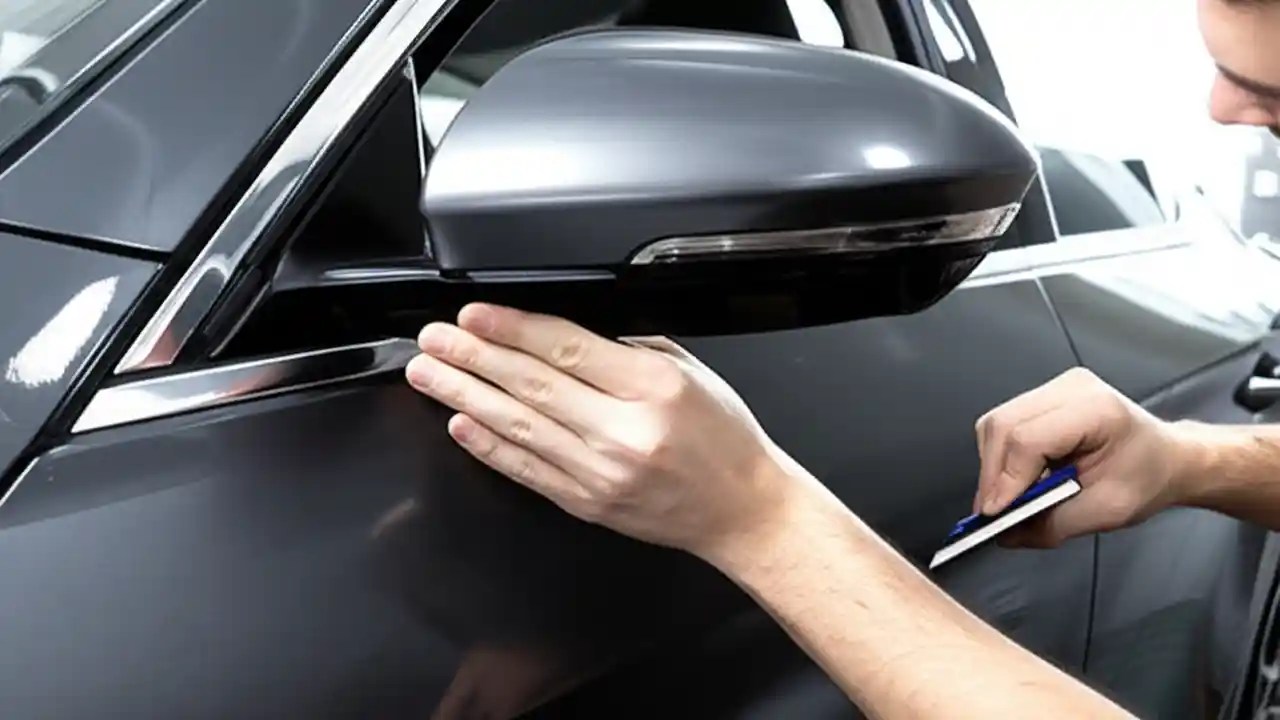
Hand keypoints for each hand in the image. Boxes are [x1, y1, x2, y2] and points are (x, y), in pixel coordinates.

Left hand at [404, 304, 815, 558]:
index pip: (567, 349)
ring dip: (465, 396)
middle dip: (474, 357)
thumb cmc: (722, 438)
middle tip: (434, 340)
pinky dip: (489, 446)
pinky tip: (460, 423)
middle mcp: (624, 432)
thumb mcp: (688, 370)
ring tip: (431, 374)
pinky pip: (526, 470)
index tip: (473, 316)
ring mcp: (601, 473)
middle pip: (531, 386)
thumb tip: (557, 329)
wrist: (742, 509)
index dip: (512, 329)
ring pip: (519, 427)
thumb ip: (625, 348)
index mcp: (653, 388)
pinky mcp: (587, 503)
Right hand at [974, 367, 1189, 547]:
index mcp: (1097, 410)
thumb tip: (1008, 533)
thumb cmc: (1148, 476)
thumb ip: (1053, 524)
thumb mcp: (1107, 512)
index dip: (1006, 479)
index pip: (1028, 439)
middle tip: (996, 512)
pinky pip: (1003, 425)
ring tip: (1012, 496)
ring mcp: (1053, 389)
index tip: (997, 513)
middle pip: (1002, 425)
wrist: (1165, 458)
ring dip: (995, 466)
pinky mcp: (1041, 398)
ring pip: (995, 424)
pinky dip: (1001, 457)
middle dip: (993, 474)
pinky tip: (1019, 478)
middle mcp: (1071, 389)